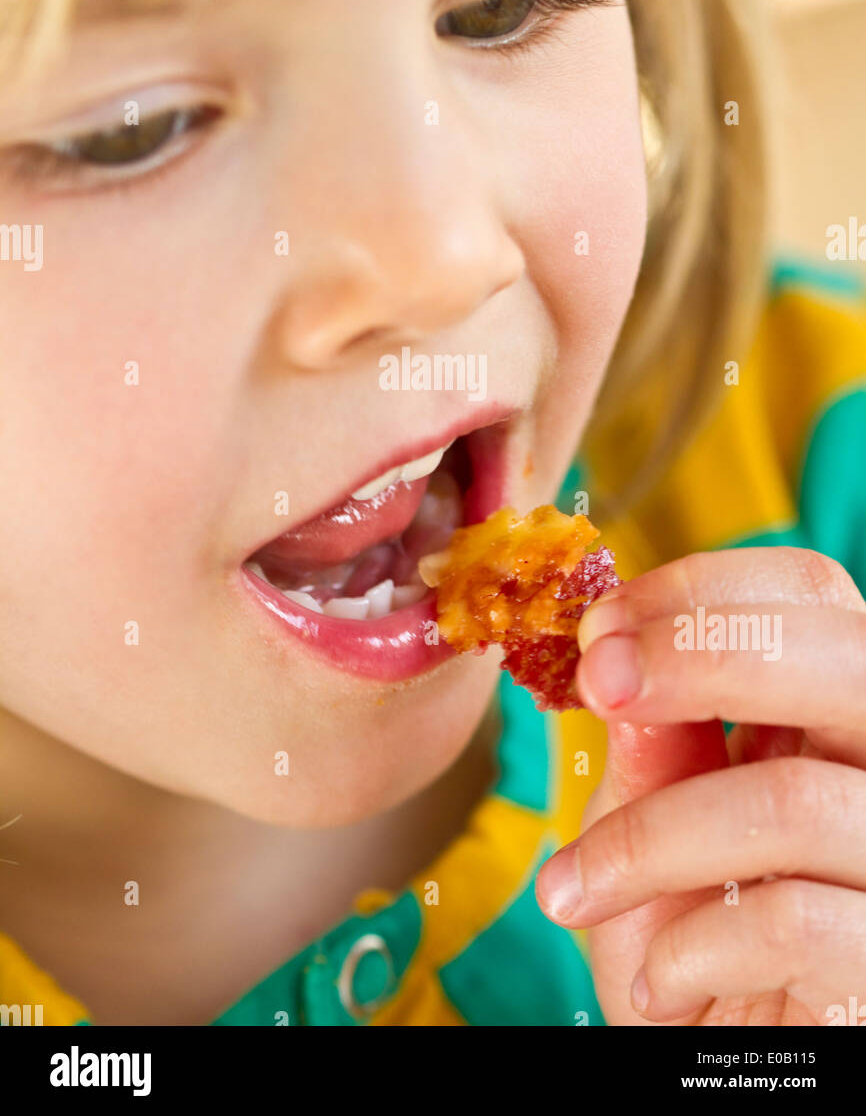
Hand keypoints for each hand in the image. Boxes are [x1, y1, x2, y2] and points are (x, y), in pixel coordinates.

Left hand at [535, 548, 865, 1025]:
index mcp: (831, 708)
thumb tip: (625, 667)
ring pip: (787, 801)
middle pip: (839, 656)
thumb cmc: (683, 927)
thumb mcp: (647, 822)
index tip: (598, 631)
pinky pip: (791, 923)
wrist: (713, 1056)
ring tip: (571, 892)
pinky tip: (657, 980)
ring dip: (645, 845)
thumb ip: (650, 745)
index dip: (702, 591)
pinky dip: (688, 948)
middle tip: (597, 684)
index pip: (809, 594)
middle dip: (699, 655)